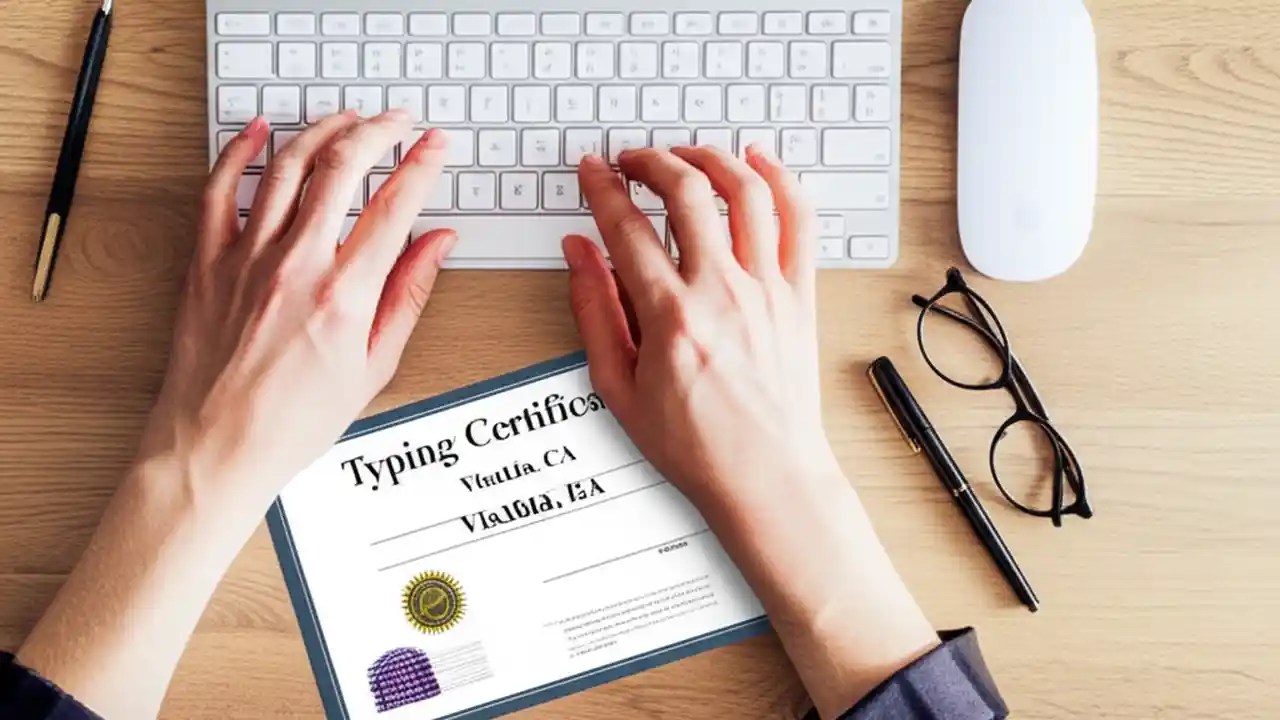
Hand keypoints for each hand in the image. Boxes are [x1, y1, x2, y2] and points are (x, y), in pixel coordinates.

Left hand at [140, 109, 455, 507]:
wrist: (217, 446)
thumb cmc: (292, 421)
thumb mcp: (374, 366)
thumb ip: (409, 296)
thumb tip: (437, 246)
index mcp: (344, 295)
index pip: (395, 206)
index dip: (422, 165)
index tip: (435, 146)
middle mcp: (295, 266)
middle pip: (341, 169)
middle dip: (377, 132)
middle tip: (397, 121)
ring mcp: (246, 259)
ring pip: (285, 167)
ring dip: (321, 131)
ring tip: (345, 118)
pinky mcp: (207, 263)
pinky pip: (219, 190)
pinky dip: (237, 152)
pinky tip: (258, 132)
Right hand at [565, 145, 836, 525]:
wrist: (767, 475)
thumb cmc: (697, 444)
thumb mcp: (619, 387)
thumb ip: (594, 311)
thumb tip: (578, 254)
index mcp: (671, 317)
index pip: (626, 227)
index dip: (601, 187)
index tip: (592, 171)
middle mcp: (723, 292)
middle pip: (685, 191)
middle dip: (650, 160)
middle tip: (633, 160)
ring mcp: (768, 289)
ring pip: (745, 191)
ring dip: (711, 158)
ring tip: (687, 155)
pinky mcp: (801, 294)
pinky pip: (800, 219)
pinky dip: (782, 179)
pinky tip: (760, 162)